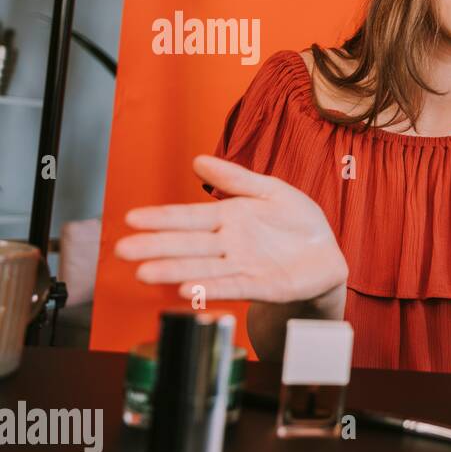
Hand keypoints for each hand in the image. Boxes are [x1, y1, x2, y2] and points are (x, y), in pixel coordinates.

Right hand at [115, 155, 347, 305]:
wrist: (325, 254)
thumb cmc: (297, 223)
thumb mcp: (271, 191)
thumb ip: (237, 179)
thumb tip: (198, 160)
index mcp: (229, 217)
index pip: (189, 217)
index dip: (162, 218)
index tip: (132, 218)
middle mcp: (229, 244)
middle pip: (188, 244)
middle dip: (156, 247)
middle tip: (124, 249)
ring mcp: (243, 266)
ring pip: (203, 268)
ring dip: (176, 271)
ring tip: (146, 273)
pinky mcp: (262, 286)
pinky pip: (233, 286)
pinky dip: (212, 288)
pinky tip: (189, 290)